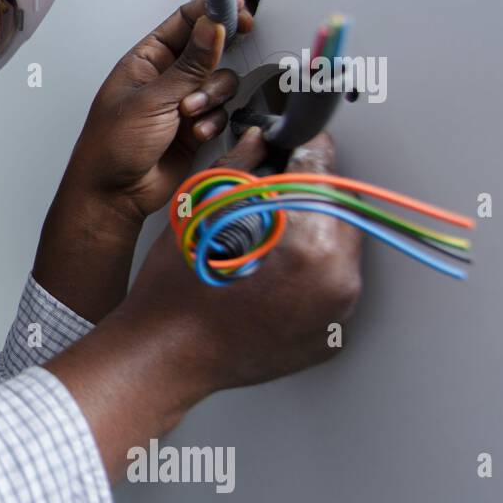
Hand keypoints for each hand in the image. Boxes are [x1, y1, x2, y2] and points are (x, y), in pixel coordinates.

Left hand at [60, 0, 253, 227]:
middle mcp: (165, 77)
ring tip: (189, 113)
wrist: (114, 194)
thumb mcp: (152, 99)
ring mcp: (181, 102)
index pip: (183, 22)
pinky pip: (219, 113)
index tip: (237, 9)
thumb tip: (212, 26)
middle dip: (219, 54)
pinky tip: (195, 133)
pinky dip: (212, 121)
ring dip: (211, 96)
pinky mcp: (194, 127)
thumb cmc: (113, 145)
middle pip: (208, 49)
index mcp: (146, 60)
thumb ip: (190, 65)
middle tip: (237, 45)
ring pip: (219, 82)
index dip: (211, 12)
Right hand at [124, 127, 364, 394]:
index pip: (323, 176)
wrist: (163, 359)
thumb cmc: (173, 297)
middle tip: (278, 187)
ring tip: (271, 230)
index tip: (302, 145)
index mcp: (309, 248)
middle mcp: (335, 284)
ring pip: (339, 250)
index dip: (309, 152)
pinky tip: (273, 269)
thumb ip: (237, 169)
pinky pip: (330, 288)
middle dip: (310, 193)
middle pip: (339, 212)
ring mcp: (335, 316)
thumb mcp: (200, 214)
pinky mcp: (328, 337)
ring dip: (314, 231)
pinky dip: (310, 272)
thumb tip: (256, 143)